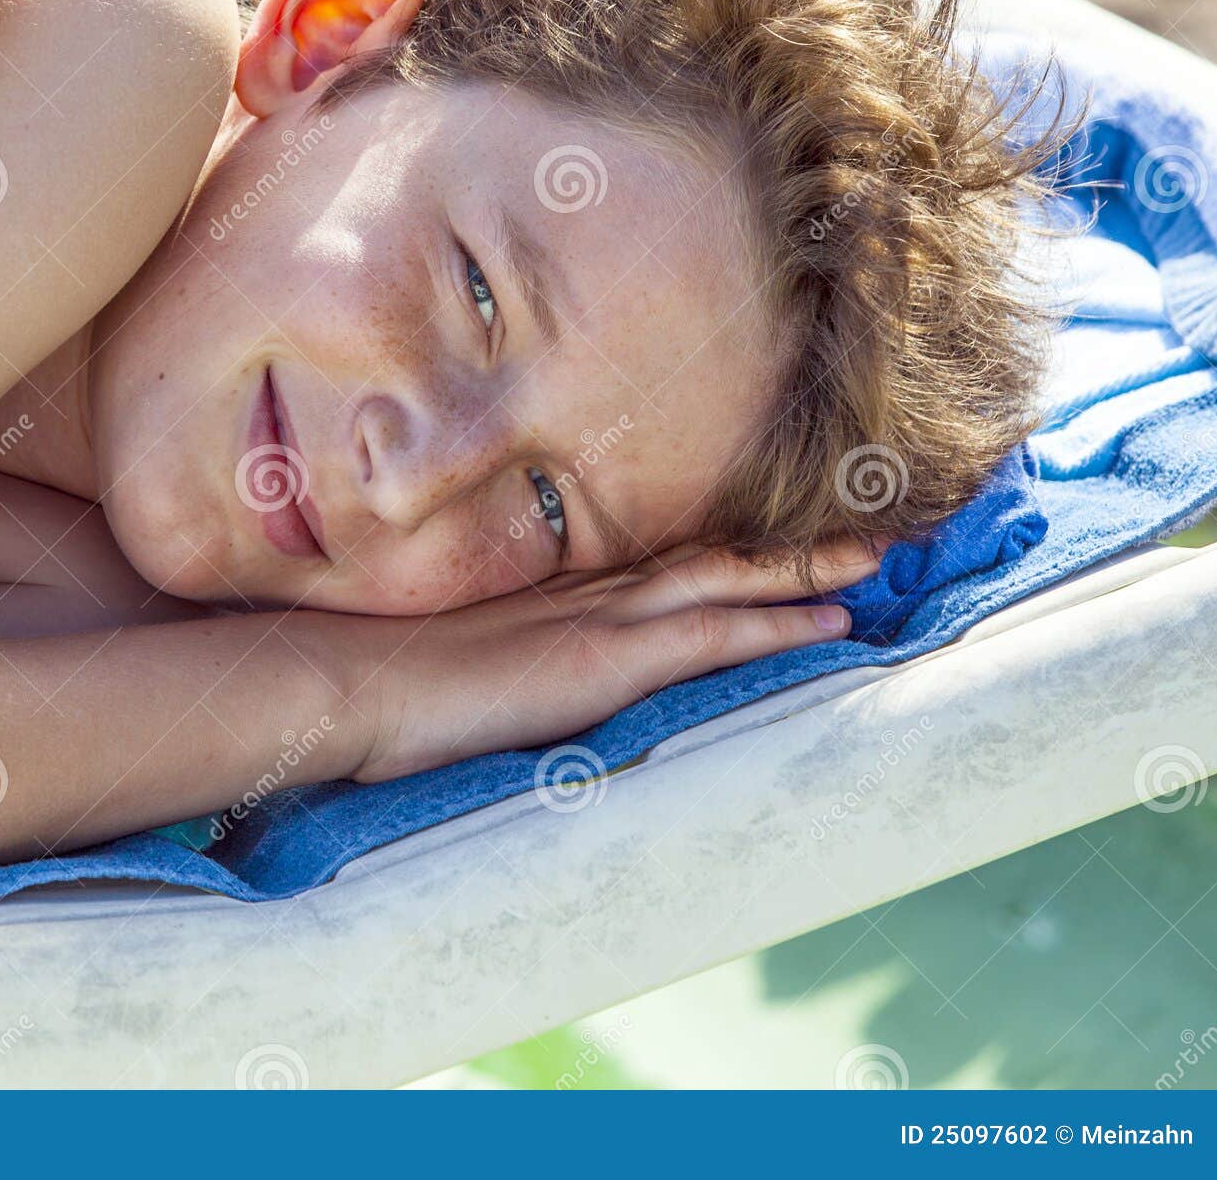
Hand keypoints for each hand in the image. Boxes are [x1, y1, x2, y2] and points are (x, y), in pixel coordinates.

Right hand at [327, 538, 884, 782]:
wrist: (344, 681)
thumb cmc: (374, 684)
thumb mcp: (443, 667)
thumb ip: (485, 664)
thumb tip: (493, 682)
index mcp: (551, 598)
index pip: (654, 567)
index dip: (718, 557)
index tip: (766, 549)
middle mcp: (586, 594)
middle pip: (704, 558)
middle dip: (782, 548)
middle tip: (855, 533)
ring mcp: (598, 621)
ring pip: (726, 581)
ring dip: (802, 571)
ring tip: (871, 562)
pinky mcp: (604, 659)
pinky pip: (714, 635)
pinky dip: (778, 625)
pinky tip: (831, 624)